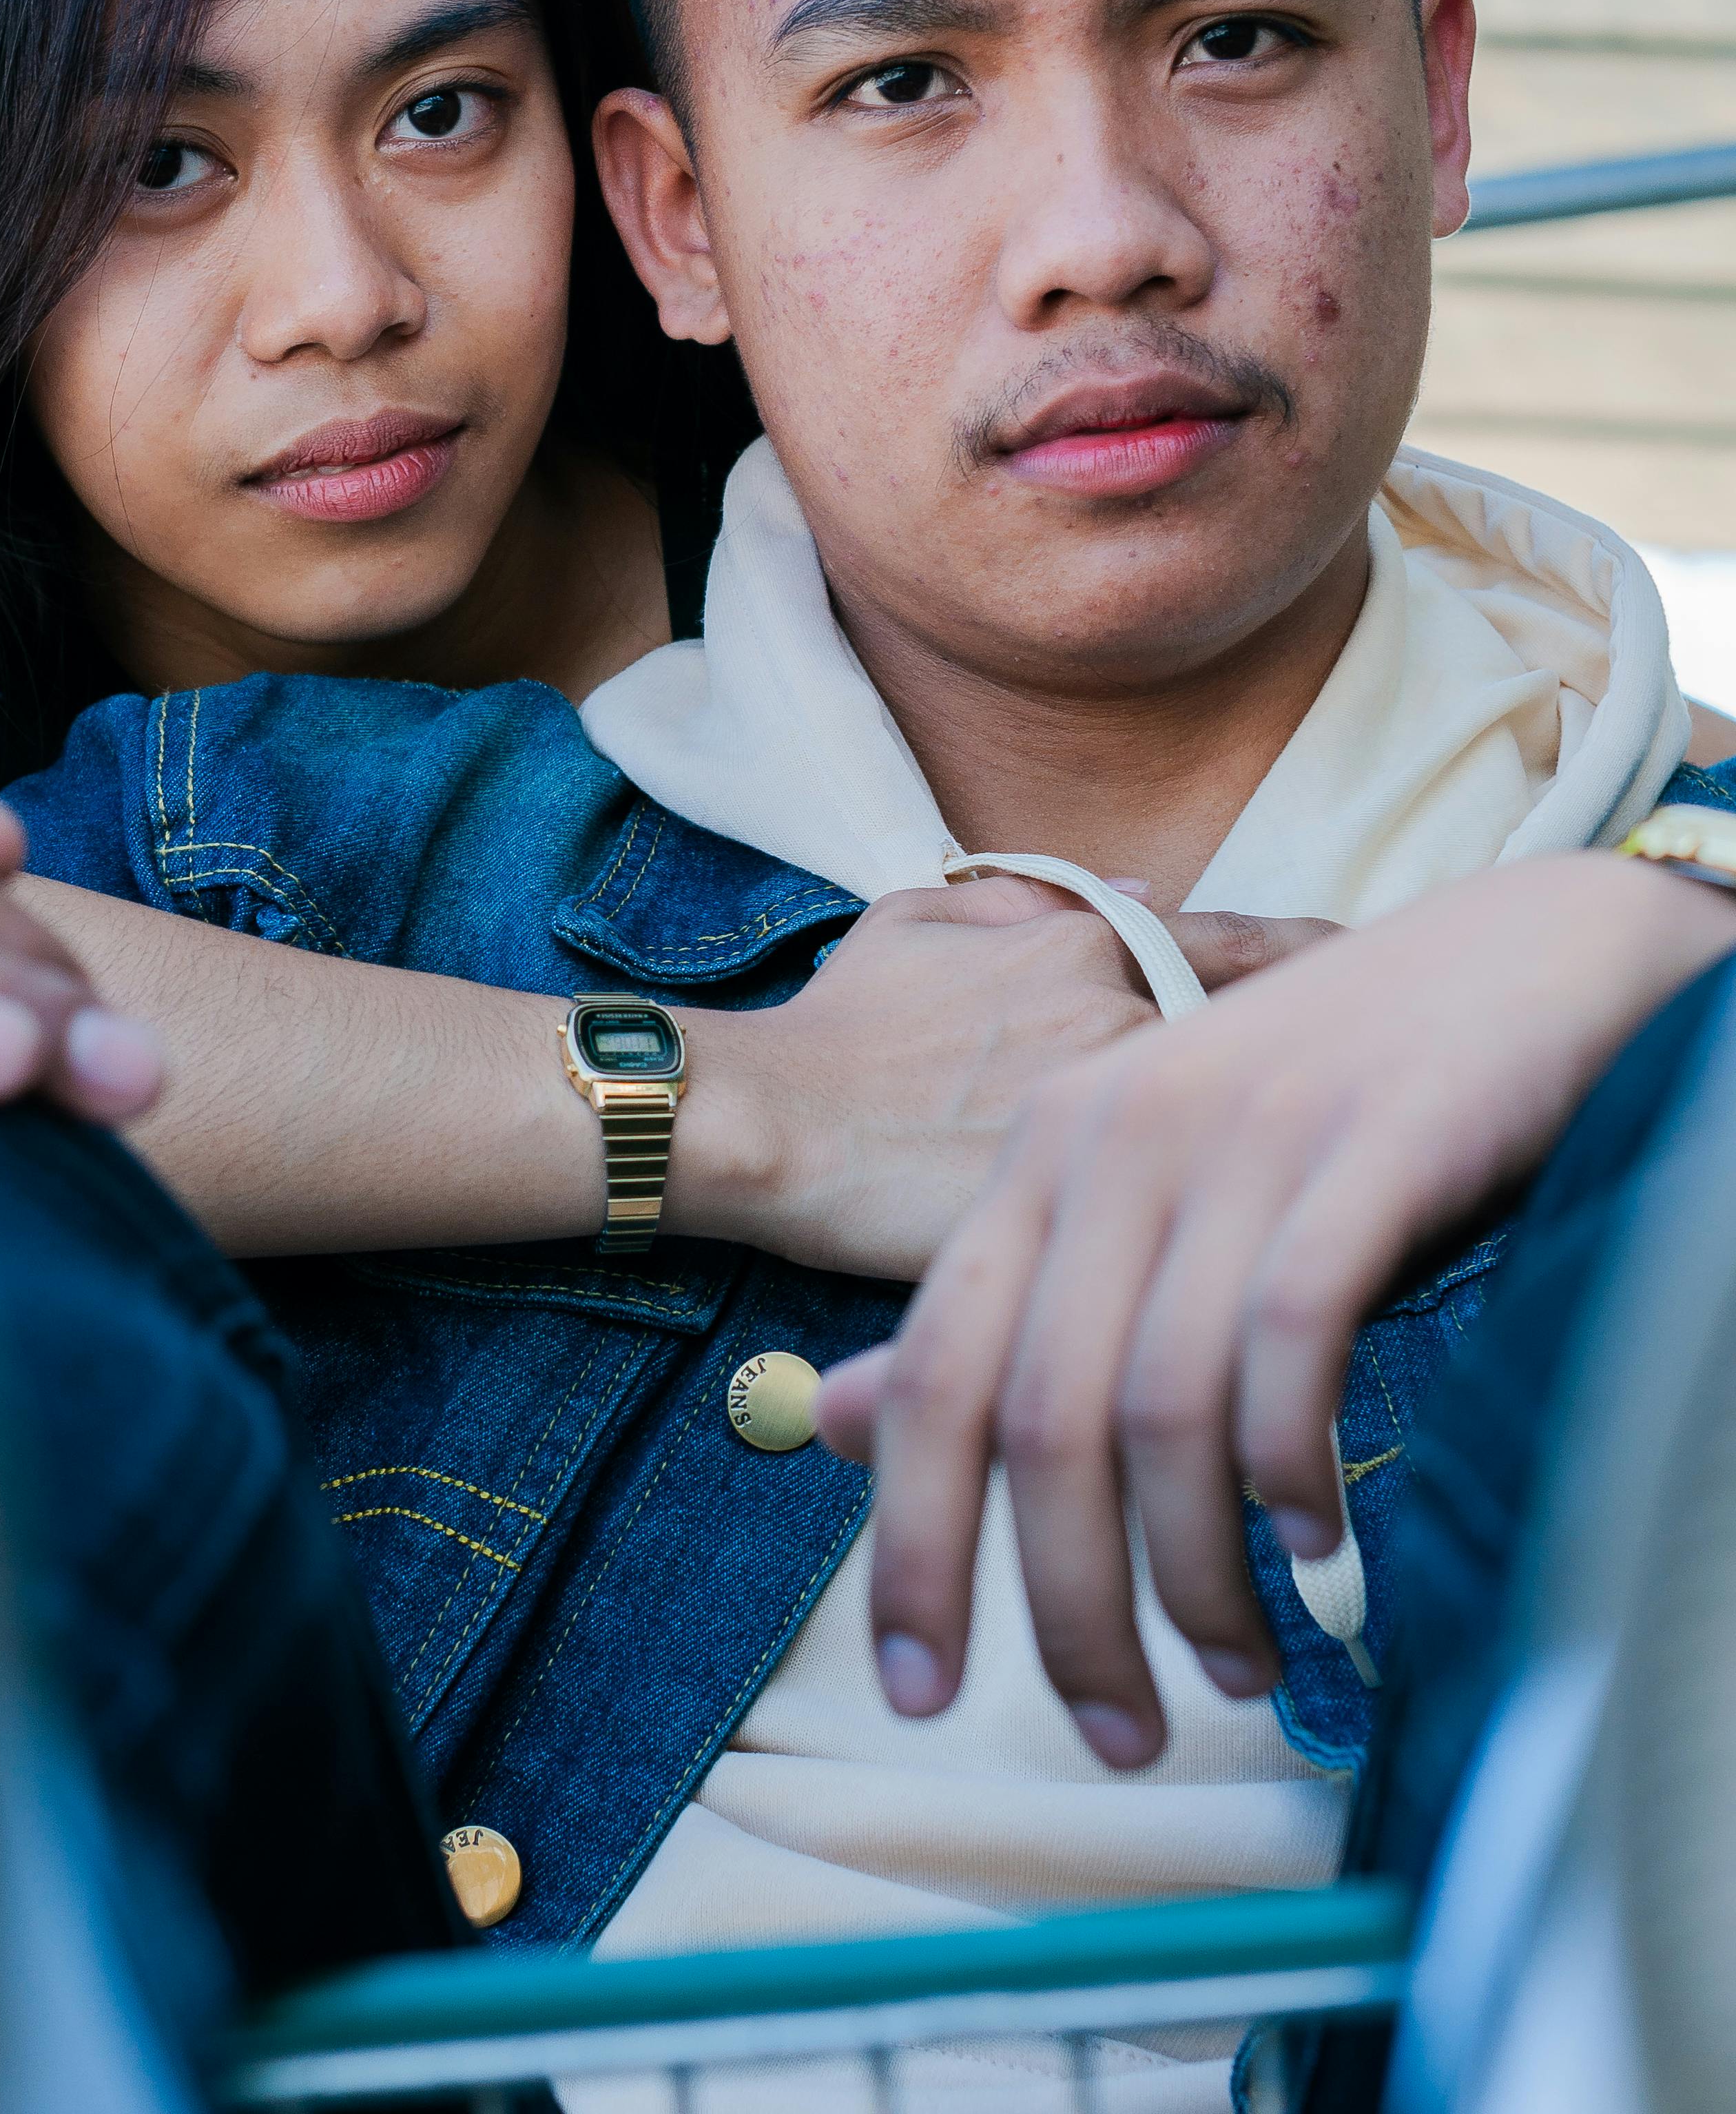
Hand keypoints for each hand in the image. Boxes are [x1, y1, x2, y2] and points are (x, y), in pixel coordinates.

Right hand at [674, 874, 1331, 1278]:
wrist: (768, 1124)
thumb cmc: (834, 1026)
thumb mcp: (920, 920)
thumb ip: (1030, 896)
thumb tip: (1140, 887)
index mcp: (1096, 949)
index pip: (1258, 947)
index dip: (1329, 962)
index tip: (1378, 974)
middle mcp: (1132, 1027)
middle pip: (1285, 1049)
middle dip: (1338, 1076)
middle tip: (1403, 1091)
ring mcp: (1125, 1135)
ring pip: (1258, 1149)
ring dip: (1303, 1174)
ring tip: (1358, 1197)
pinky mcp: (1103, 1233)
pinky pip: (1204, 1243)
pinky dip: (1242, 1258)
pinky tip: (1269, 1285)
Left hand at [818, 853, 1735, 1764]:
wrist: (1519, 960)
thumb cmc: (1325, 1100)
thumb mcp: (1142, 1190)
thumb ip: (1006, 1306)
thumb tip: (841, 1419)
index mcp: (1046, 1152)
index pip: (935, 1372)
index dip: (912, 1546)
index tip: (922, 1696)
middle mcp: (1119, 1134)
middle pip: (1039, 1415)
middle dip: (1063, 1608)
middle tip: (1118, 1734)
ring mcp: (1241, 1133)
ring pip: (1163, 1407)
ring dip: (1193, 1575)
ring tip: (1237, 1663)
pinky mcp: (1366, 1144)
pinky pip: (1293, 1337)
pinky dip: (1292, 1464)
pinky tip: (1318, 1540)